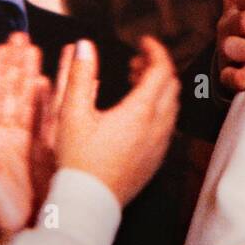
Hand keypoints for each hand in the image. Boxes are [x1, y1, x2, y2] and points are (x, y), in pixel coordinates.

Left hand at [0, 33, 44, 242]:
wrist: (26, 231)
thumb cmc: (1, 210)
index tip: (4, 47)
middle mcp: (11, 134)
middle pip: (14, 90)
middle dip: (17, 63)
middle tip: (22, 37)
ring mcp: (31, 139)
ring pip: (34, 98)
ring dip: (36, 74)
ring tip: (40, 51)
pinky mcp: (50, 148)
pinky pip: (54, 116)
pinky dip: (55, 98)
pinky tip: (56, 82)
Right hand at [55, 36, 179, 206]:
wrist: (89, 203)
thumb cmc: (78, 161)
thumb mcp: (72, 114)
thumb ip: (80, 76)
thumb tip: (85, 46)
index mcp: (141, 111)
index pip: (162, 70)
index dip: (156, 50)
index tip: (144, 42)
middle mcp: (158, 126)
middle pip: (171, 85)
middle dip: (157, 67)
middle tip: (135, 61)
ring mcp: (160, 144)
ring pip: (172, 105)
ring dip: (159, 88)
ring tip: (134, 83)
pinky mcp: (156, 159)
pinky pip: (167, 125)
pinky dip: (159, 109)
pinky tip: (136, 113)